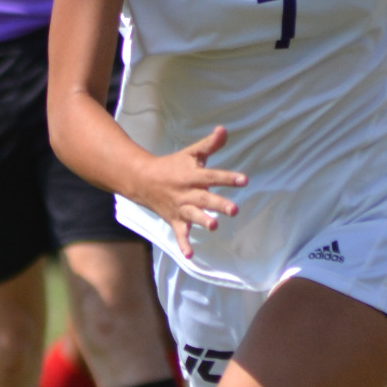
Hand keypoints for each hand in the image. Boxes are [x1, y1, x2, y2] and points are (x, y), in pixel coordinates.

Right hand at [126, 126, 246, 259]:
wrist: (142, 180)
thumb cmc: (172, 165)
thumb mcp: (191, 153)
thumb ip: (209, 145)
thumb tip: (224, 130)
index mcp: (192, 176)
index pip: (212, 176)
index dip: (228, 178)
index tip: (244, 180)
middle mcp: (186, 193)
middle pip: (204, 199)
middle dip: (218, 204)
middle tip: (234, 210)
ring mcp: (180, 208)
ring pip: (193, 216)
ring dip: (203, 221)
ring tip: (214, 226)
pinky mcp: (175, 220)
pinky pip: (179, 234)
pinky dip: (183, 244)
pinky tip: (190, 256)